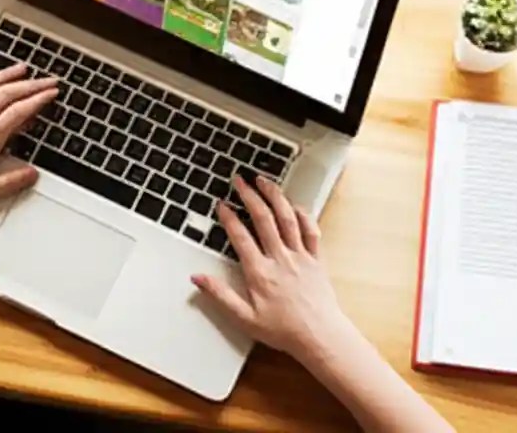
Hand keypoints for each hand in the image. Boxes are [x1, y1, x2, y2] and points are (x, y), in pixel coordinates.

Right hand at [192, 176, 350, 361]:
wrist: (319, 336)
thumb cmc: (283, 330)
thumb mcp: (244, 318)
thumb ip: (220, 295)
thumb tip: (197, 279)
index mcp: (260, 272)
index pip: (240, 236)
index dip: (229, 217)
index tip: (221, 204)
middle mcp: (280, 258)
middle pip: (263, 218)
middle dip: (249, 195)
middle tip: (240, 180)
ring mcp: (300, 256)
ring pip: (287, 218)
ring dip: (275, 196)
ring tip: (265, 181)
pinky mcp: (317, 259)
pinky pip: (311, 230)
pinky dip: (303, 214)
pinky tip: (295, 205)